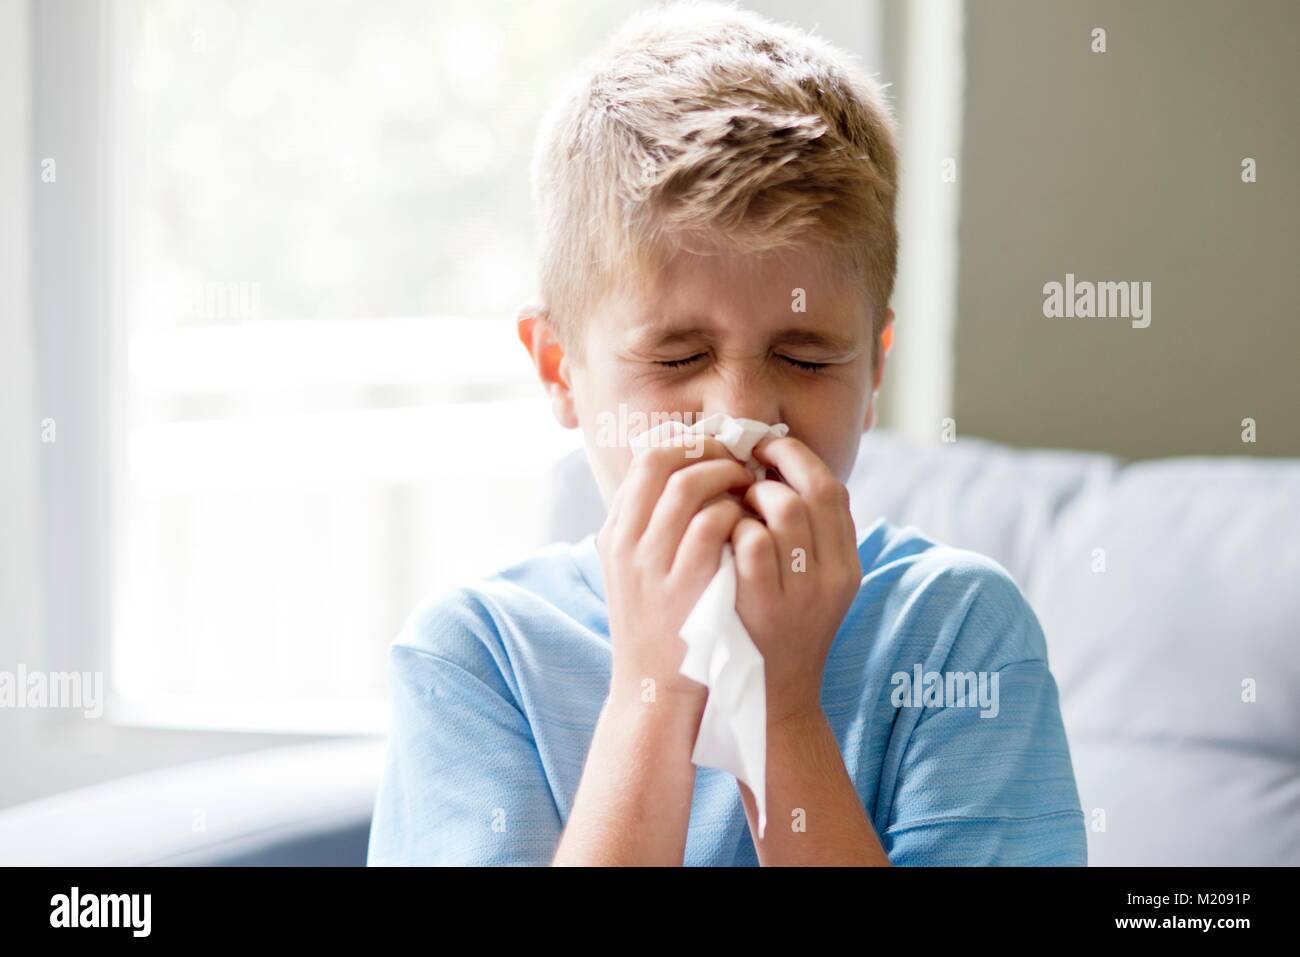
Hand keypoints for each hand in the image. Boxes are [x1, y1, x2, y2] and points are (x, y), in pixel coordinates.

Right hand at [597, 436, 755, 714]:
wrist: (654, 690)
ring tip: (748, 487)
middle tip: (739, 460)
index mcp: (615, 533)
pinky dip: (735, 513)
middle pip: (664, 462)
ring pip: (689, 486)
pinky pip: (712, 525)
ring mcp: (653, 564)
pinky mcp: (686, 586)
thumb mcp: (634, 571)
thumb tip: (680, 474)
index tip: (716, 448)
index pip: (645, 460)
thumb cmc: (657, 626)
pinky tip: (749, 522)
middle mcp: (627, 542)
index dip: (686, 443)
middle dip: (708, 451)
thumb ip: (649, 526)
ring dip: (726, 477)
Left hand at [730, 436, 862, 725]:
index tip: (768, 448)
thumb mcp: (807, 587)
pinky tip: (718, 535)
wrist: (766, 703)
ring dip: (752, 495)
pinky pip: (752, 541)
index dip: (800, 459)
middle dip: (776, 467)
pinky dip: (733, 527)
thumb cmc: (775, 633)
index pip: (833, 490)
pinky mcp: (764, 605)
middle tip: (743, 464)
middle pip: (815, 492)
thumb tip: (776, 473)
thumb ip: (802, 539)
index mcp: (846, 567)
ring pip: (785, 509)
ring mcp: (801, 591)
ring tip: (731, 504)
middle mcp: (833, 576)